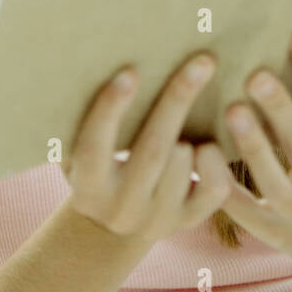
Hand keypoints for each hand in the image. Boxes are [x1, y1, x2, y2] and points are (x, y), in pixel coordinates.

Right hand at [64, 52, 234, 246]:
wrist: (110, 229)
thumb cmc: (95, 169)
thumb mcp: (77, 155)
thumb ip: (81, 122)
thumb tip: (102, 64)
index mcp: (88, 187)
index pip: (95, 147)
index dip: (110, 110)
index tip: (130, 72)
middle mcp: (121, 207)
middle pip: (152, 150)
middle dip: (177, 101)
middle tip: (201, 62)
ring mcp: (156, 219)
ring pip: (182, 167)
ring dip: (190, 134)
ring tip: (195, 112)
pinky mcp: (186, 222)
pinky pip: (212, 189)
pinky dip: (215, 162)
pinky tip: (208, 144)